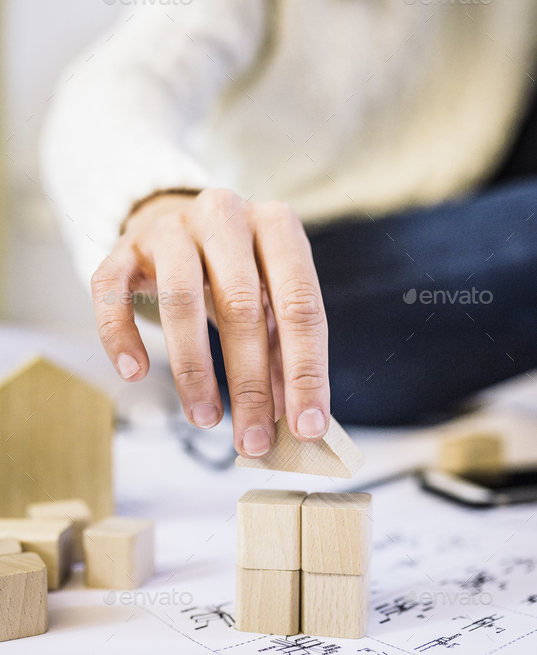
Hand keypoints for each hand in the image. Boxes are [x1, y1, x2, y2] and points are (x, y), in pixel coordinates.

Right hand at [91, 189, 329, 457]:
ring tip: (204, 418)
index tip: (306, 426)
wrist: (185, 225)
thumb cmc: (241, 271)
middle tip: (253, 439)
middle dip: (249, 383)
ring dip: (193, 370)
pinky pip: (112, 293)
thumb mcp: (272, 299)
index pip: (300, 304)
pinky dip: (121, 336)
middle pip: (240, 306)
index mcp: (277, 225)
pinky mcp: (125, 247)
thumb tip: (293, 422)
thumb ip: (284, 352)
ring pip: (180, 300)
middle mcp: (225, 216)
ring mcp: (171, 228)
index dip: (306, 370)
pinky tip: (135, 372)